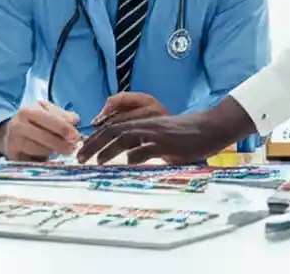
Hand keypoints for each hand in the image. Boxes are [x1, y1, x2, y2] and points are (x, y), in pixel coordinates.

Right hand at [0, 100, 80, 161]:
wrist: (9, 132)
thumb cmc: (32, 119)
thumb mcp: (45, 110)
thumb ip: (61, 115)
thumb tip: (75, 120)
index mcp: (28, 110)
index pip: (50, 120)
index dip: (65, 128)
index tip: (76, 136)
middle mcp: (18, 125)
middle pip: (45, 137)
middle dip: (62, 143)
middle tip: (73, 147)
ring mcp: (14, 141)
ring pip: (40, 149)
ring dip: (54, 150)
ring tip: (62, 149)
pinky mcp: (13, 155)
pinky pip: (33, 159)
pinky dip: (44, 158)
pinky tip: (49, 155)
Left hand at [77, 97, 253, 164]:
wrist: (210, 127)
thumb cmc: (186, 135)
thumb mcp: (160, 140)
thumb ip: (144, 147)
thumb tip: (128, 159)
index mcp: (143, 125)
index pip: (112, 129)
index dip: (95, 139)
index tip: (82, 152)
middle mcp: (146, 126)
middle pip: (113, 131)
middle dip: (93, 144)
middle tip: (79, 158)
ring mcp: (156, 134)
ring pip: (125, 137)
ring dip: (108, 149)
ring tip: (96, 161)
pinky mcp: (168, 143)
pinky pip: (148, 148)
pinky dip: (136, 155)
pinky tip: (126, 164)